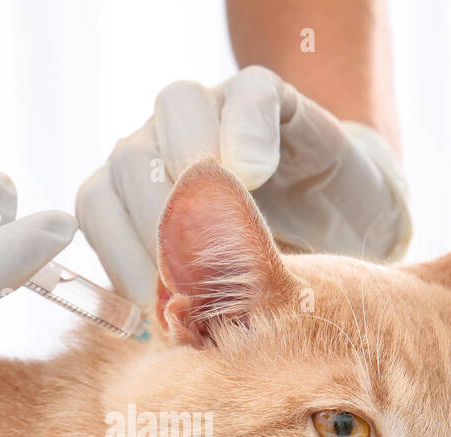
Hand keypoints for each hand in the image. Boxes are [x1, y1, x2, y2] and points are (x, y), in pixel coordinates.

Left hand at [76, 66, 410, 306]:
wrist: (351, 228)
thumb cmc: (278, 274)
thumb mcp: (229, 304)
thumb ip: (190, 306)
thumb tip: (163, 328)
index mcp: (137, 195)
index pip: (99, 207)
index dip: (119, 254)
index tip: (155, 305)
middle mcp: (164, 145)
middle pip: (130, 158)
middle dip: (155, 217)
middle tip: (191, 265)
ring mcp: (213, 112)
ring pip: (175, 108)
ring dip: (191, 160)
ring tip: (223, 213)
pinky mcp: (268, 97)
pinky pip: (248, 93)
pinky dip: (246, 130)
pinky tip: (254, 172)